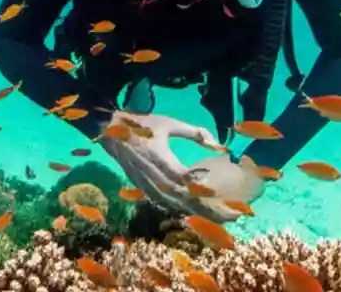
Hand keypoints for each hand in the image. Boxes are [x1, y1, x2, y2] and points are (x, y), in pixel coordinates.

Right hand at [98, 111, 260, 222]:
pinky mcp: (143, 188)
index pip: (183, 179)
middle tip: (230, 215)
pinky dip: (180, 209)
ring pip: (174, 204)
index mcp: (159, 158)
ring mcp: (146, 184)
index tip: (220, 192)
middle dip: (207, 208)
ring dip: (196, 212)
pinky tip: (193, 212)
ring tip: (218, 218)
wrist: (110, 132)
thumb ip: (193, 132)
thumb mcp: (168, 123)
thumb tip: (215, 143)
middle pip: (183, 198)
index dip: (201, 187)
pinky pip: (164, 203)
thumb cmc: (142, 125)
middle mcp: (153, 176)